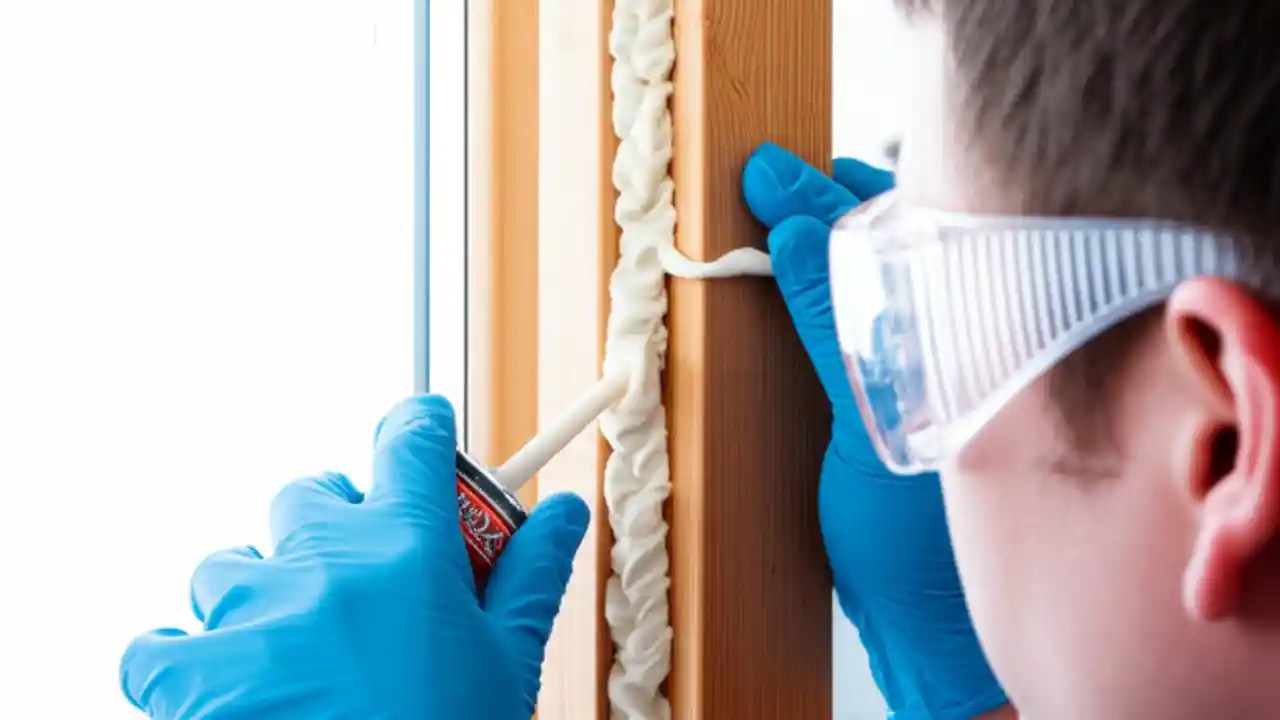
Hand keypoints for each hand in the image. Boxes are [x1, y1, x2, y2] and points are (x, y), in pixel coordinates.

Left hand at [120, 396, 587, 718]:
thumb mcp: (508, 661)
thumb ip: (531, 574)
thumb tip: (567, 511)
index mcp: (411, 551)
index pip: (408, 441)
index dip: (415, 426)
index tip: (417, 427)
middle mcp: (326, 564)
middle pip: (306, 496)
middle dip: (329, 525)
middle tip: (353, 580)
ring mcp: (255, 617)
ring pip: (228, 566)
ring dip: (255, 596)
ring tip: (286, 649)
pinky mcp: (197, 679)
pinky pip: (154, 648)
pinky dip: (177, 663)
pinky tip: (213, 685)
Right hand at [742, 143, 1007, 718]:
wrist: (921, 624)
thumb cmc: (918, 534)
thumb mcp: (868, 417)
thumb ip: (832, 321)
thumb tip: (792, 233)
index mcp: (953, 337)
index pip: (888, 235)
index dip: (825, 194)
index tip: (767, 169)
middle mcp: (937, 351)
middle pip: (878, 252)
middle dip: (823, 209)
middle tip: (767, 175)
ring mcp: (909, 380)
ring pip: (860, 292)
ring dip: (813, 254)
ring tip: (772, 213)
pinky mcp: (877, 412)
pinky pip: (844, 338)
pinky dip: (809, 307)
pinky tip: (783, 289)